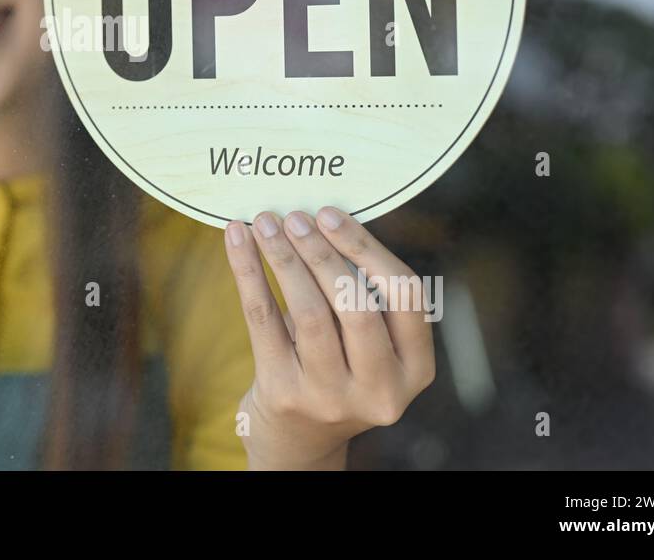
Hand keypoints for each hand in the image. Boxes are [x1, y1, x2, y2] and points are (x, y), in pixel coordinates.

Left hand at [223, 207, 436, 469]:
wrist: (299, 440)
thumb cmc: (336, 367)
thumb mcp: (369, 344)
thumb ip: (362, 294)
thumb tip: (321, 218)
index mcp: (415, 368)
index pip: (406, 295)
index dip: (368, 248)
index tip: (332, 214)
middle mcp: (381, 389)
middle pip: (356, 303)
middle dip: (322, 251)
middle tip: (296, 217)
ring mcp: (332, 398)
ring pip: (309, 311)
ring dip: (284, 257)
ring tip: (266, 223)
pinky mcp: (285, 394)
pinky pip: (264, 320)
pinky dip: (249, 272)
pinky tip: (238, 241)